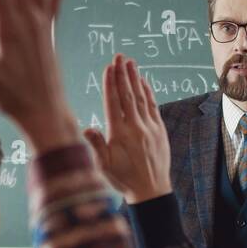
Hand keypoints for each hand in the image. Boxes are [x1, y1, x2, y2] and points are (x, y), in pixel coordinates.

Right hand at [82, 55, 171, 203]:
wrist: (151, 191)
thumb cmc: (124, 179)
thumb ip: (96, 145)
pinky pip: (153, 107)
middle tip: (119, 56)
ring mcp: (149, 128)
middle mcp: (135, 128)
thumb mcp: (104, 166)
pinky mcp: (159, 130)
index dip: (110, 83)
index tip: (108, 67)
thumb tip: (86, 128)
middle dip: (123, 74)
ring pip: (141, 98)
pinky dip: (148, 92)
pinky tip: (143, 81)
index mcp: (119, 134)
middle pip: (128, 95)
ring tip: (130, 62)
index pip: (113, 103)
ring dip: (135, 78)